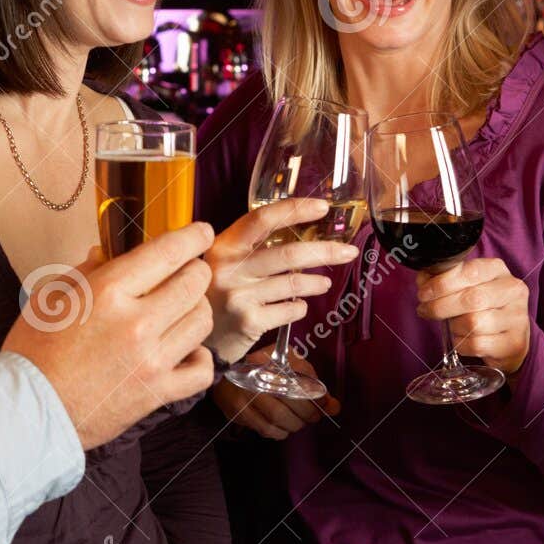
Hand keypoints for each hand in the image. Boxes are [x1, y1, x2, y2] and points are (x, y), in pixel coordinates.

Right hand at [4, 222, 216, 450]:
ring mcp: (151, 360)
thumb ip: (84, 271)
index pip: (168, 253)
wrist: (30, 412)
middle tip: (188, 272)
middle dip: (196, 271)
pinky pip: (202, 370)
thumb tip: (105, 253)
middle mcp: (137, 323)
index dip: (193, 237)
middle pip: (194, 284)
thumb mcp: (49, 299)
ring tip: (180, 310)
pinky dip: (200, 357)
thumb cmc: (32, 355)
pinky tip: (185, 350)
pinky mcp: (158, 393)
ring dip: (195, 309)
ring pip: (201, 321)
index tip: (201, 233)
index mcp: (108, 292)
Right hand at [202, 198, 358, 364]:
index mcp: (224, 246)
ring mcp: (238, 296)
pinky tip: (298, 305)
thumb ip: (251, 246)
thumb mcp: (223, 262)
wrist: (194, 336)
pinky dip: (300, 307)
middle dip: (325, 251)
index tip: (323, 207)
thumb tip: (303, 230)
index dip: (295, 210)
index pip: (262, 219)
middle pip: (288, 253)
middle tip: (349, 252)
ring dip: (316, 282)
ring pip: (293, 283)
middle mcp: (229, 268)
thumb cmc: (216, 292)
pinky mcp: (248, 322)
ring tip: (324, 282)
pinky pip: (290, 310)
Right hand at [210, 347, 337, 439]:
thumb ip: (312, 382)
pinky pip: (263, 429)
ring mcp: (241, 397)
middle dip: (305, 415)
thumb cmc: (266, 362)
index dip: (313, 399)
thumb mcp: (290, 362)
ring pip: (273, 421)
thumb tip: (334, 407)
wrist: (229, 366)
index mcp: (267, 361)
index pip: (295, 384)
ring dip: (293, 425)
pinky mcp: (236, 412)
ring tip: (299, 421)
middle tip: (313, 416)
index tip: (325, 404)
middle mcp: (252, 379)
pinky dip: (278, 432)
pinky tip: (283, 426)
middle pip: (284, 406)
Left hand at [414, 257, 531, 373]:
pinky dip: (462, 343)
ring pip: (473, 323)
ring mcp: (517, 317)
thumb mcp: (465, 286)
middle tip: (424, 310)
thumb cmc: (482, 307)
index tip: (423, 293)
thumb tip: (423, 280)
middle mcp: (513, 290)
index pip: (470, 271)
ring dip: (454, 326)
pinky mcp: (514, 343)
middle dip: (441, 306)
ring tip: (451, 325)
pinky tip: (462, 339)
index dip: (442, 283)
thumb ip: (443, 280)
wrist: (509, 338)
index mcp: (498, 270)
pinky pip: (477, 344)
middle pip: (472, 298)